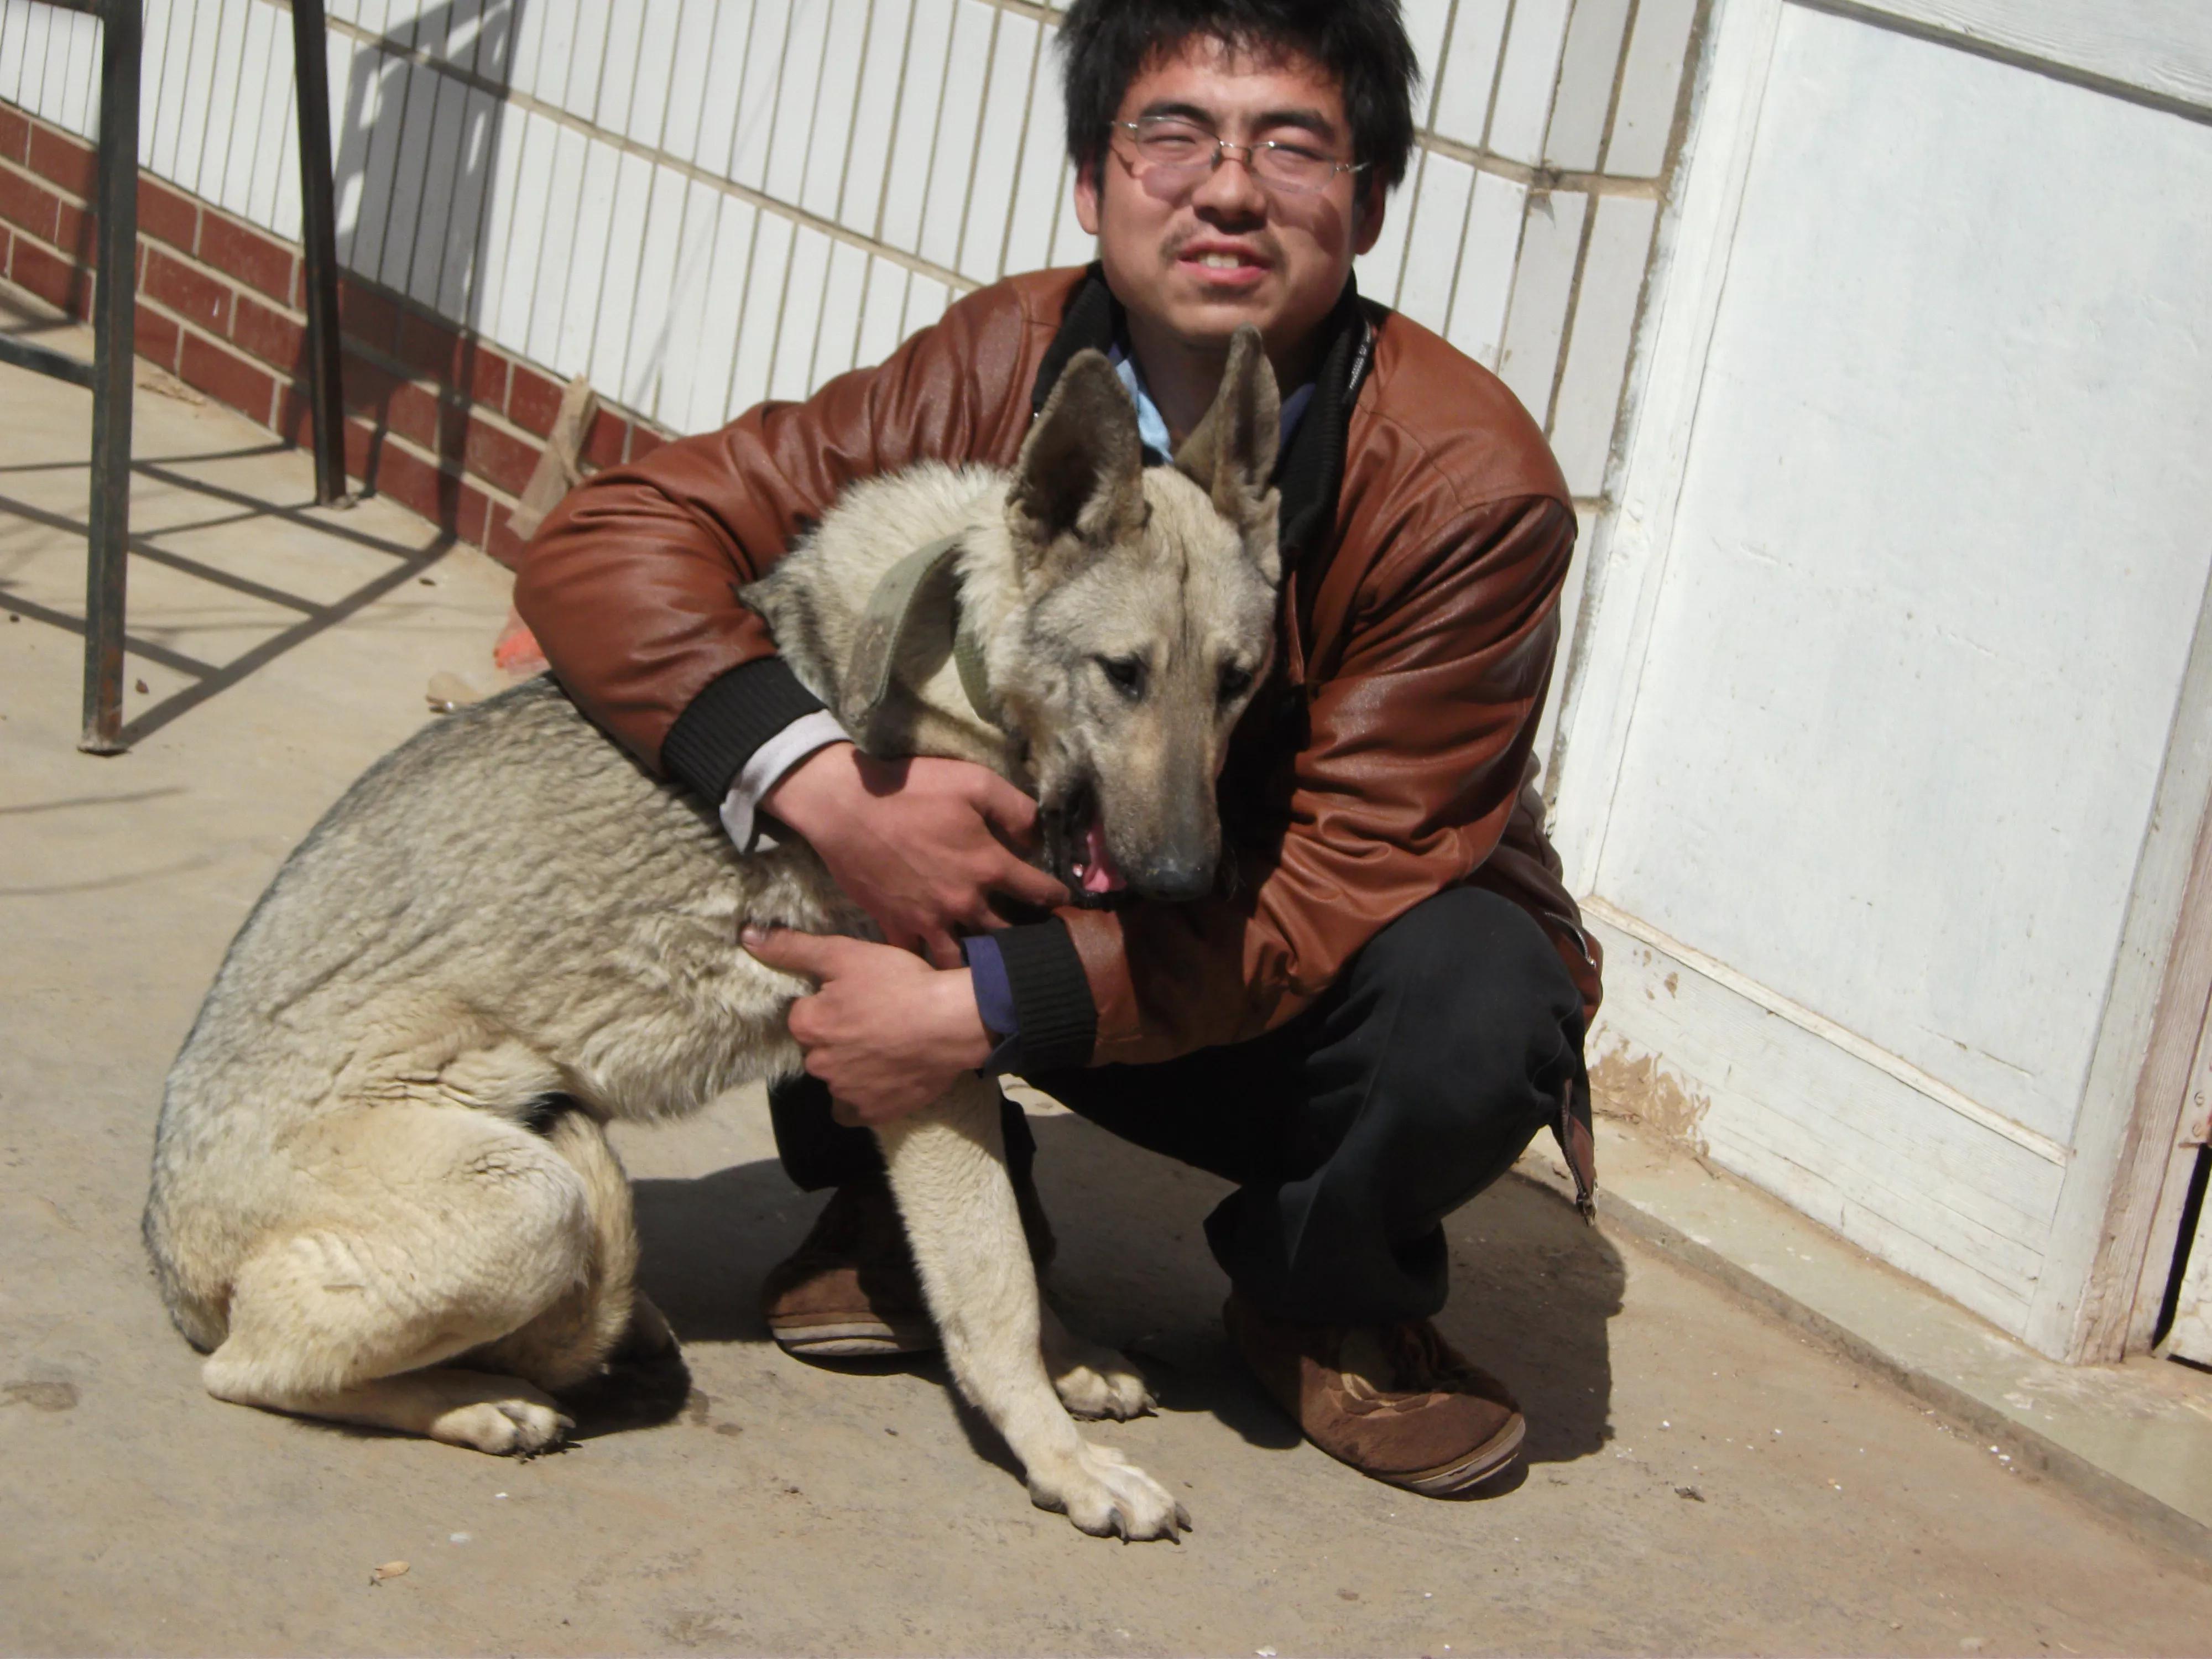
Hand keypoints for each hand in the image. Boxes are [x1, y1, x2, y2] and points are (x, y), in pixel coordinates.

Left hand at [742, 925, 994, 1124]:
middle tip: (874, 1020)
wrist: (952, 1024)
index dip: (829, 1004)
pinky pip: (852, 1110)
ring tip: (886, 1047)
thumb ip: (794, 948)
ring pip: (836, 1078)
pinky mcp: (871, 1113)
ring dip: (851, 1066)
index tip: (858, 996)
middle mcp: (818, 1064)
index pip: (804, 1015)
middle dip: (837, 1037)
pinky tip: (879, 1080)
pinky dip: (860, 1098)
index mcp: (808, 1025)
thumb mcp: (846, 954)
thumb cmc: (899, 983)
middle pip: (819, 1048)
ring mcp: (844, 1092)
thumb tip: (746, 937)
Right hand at [762, 742, 1068, 966]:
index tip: (1063, 901)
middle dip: (1024, 938)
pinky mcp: (895, 925)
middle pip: (1006, 933)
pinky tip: (940, 970)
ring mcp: (928, 919)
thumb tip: (1037, 836)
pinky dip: (929, 966)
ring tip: (992, 965)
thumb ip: (1016, 808)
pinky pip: (917, 958)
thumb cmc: (912, 791)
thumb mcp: (975, 782)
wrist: (846, 806)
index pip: (1038, 891)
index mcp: (988, 865)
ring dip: (980, 961)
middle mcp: (963, 901)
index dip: (1056, 895)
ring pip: (965, 957)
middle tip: (1034, 941)